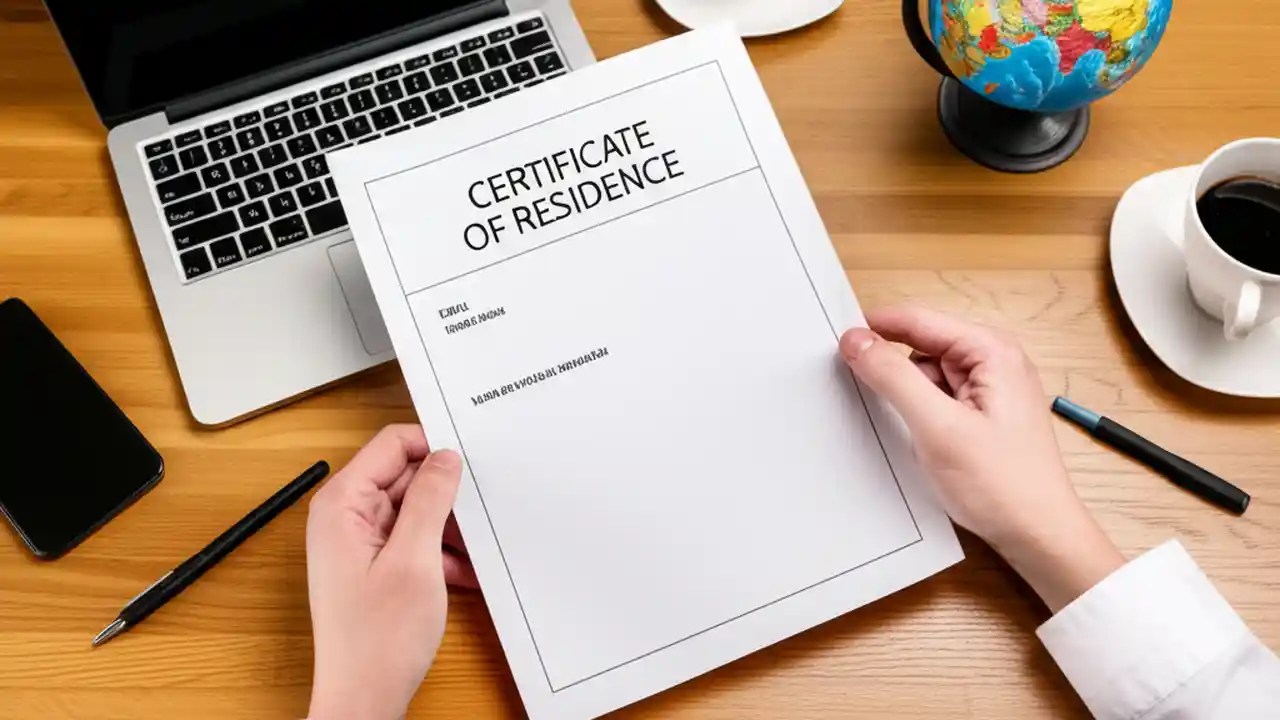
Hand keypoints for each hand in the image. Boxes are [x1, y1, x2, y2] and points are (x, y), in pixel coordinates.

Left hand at [305, 425, 477, 719]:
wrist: (364, 699)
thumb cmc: (377, 642)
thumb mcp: (415, 559)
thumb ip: (430, 499)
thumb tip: (445, 457)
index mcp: (342, 504)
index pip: (391, 444)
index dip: (432, 448)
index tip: (469, 463)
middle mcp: (344, 517)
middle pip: (405, 476)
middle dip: (444, 495)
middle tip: (476, 515)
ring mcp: (358, 541)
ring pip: (415, 510)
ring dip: (447, 528)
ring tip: (470, 553)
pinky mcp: (373, 564)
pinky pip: (414, 539)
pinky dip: (440, 553)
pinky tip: (462, 575)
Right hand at [839, 306, 1123, 611]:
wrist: (1039, 536)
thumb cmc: (1003, 485)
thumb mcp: (937, 427)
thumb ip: (893, 377)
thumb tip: (857, 340)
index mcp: (992, 351)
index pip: (917, 320)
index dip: (873, 328)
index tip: (834, 343)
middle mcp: (994, 361)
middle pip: (920, 345)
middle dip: (890, 368)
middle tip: (863, 393)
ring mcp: (989, 389)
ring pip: (924, 375)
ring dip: (905, 396)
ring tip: (907, 430)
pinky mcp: (981, 414)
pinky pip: (936, 399)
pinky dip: (917, 413)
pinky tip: (918, 440)